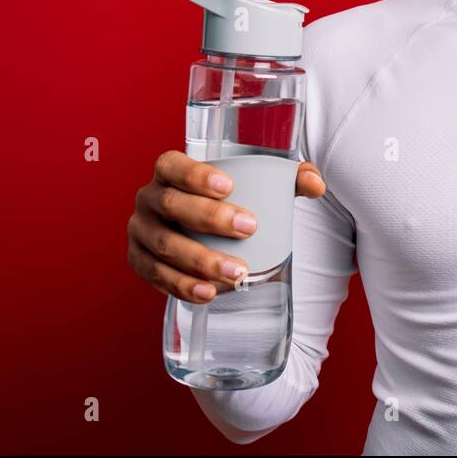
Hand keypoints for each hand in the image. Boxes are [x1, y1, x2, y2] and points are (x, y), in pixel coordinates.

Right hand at [126, 150, 326, 303]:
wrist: (205, 231)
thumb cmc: (232, 200)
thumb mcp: (259, 183)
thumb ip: (291, 178)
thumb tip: (316, 186)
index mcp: (170, 171)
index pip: (172, 165)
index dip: (195, 174)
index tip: (230, 186)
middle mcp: (150, 198)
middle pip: (171, 205)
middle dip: (209, 217)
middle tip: (248, 229)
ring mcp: (141, 231)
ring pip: (164, 245)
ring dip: (200, 261)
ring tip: (237, 272)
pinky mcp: (140, 262)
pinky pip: (156, 276)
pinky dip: (183, 286)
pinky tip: (210, 292)